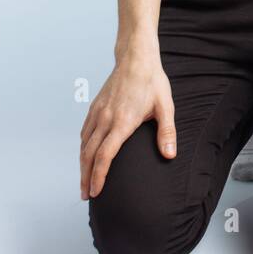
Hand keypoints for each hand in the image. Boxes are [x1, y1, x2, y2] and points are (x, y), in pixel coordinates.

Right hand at [80, 51, 175, 198]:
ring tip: (84, 182)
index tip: (96, 192)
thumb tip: (170, 155)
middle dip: (86, 178)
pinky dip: (83, 148)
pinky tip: (86, 156)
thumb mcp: (165, 106)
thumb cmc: (152, 81)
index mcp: (122, 121)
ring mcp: (98, 112)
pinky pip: (84, 132)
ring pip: (84, 144)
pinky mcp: (95, 107)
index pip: (105, 156)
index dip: (99, 176)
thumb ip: (166, 132)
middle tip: (86, 196)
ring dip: (82, 165)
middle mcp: (105, 118)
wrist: (135, 57)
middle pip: (89, 155)